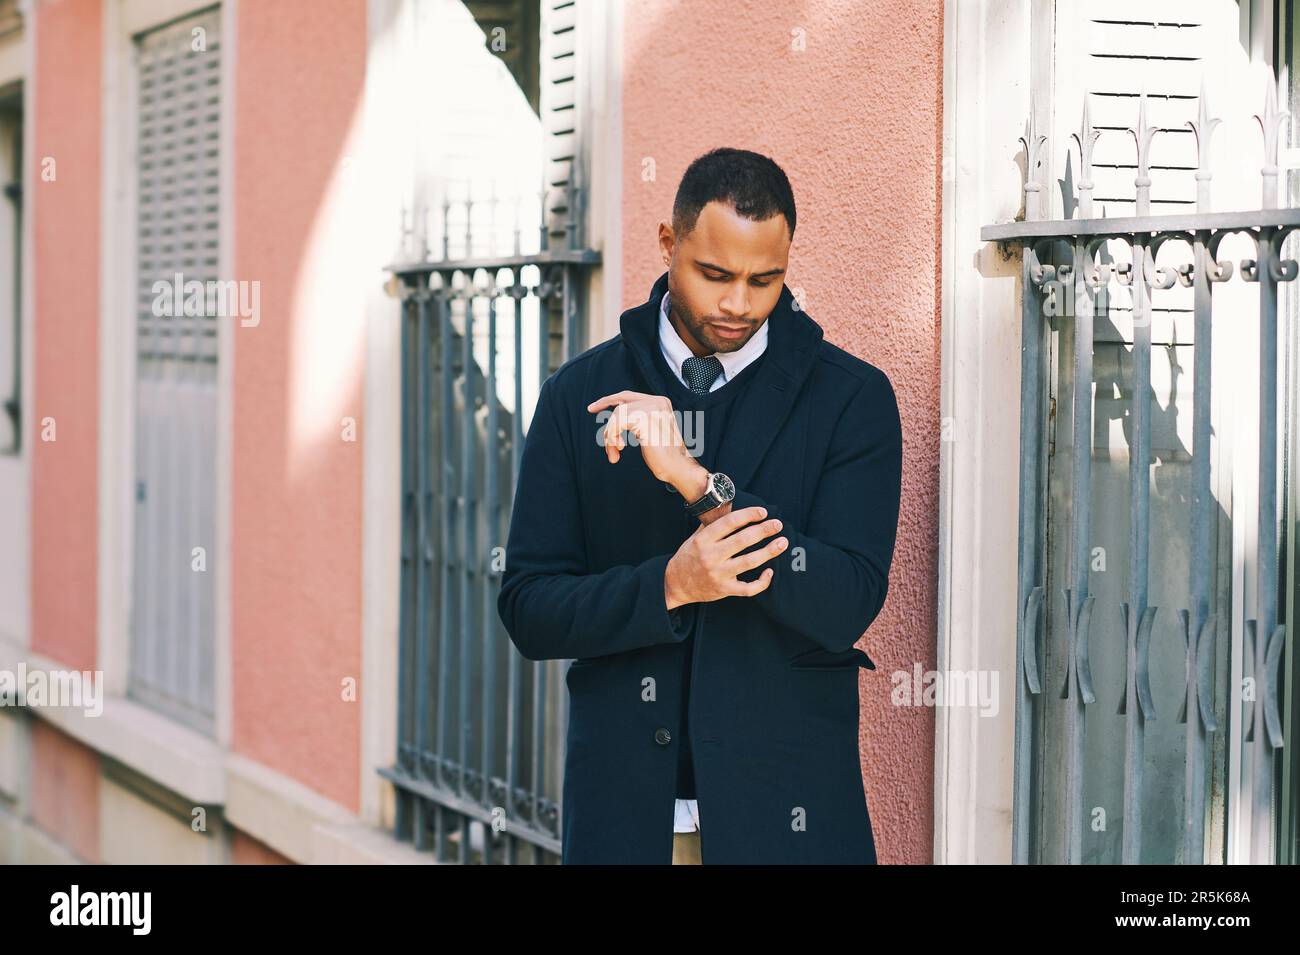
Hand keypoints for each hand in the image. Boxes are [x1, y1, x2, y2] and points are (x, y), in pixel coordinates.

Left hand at [585, 390, 698, 487]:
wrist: (678, 467)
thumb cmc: (664, 455)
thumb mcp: (649, 431)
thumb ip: (635, 420)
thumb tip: (612, 420)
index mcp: (660, 402)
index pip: (628, 396)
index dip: (608, 400)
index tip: (592, 408)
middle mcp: (657, 401)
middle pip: (620, 406)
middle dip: (610, 426)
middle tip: (608, 445)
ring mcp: (652, 408)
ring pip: (617, 416)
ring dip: (611, 436)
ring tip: (616, 452)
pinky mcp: (645, 419)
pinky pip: (617, 423)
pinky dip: (612, 437)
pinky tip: (619, 449)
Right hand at [664, 506, 786, 608]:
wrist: (675, 584)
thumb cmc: (689, 556)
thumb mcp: (696, 537)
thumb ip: (713, 524)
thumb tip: (731, 506)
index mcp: (703, 540)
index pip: (729, 522)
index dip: (749, 515)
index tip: (763, 512)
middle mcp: (710, 556)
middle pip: (743, 540)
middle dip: (764, 530)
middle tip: (778, 524)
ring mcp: (718, 574)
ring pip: (749, 562)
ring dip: (769, 551)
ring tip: (782, 542)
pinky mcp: (724, 590)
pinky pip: (748, 588)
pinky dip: (762, 581)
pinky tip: (769, 571)